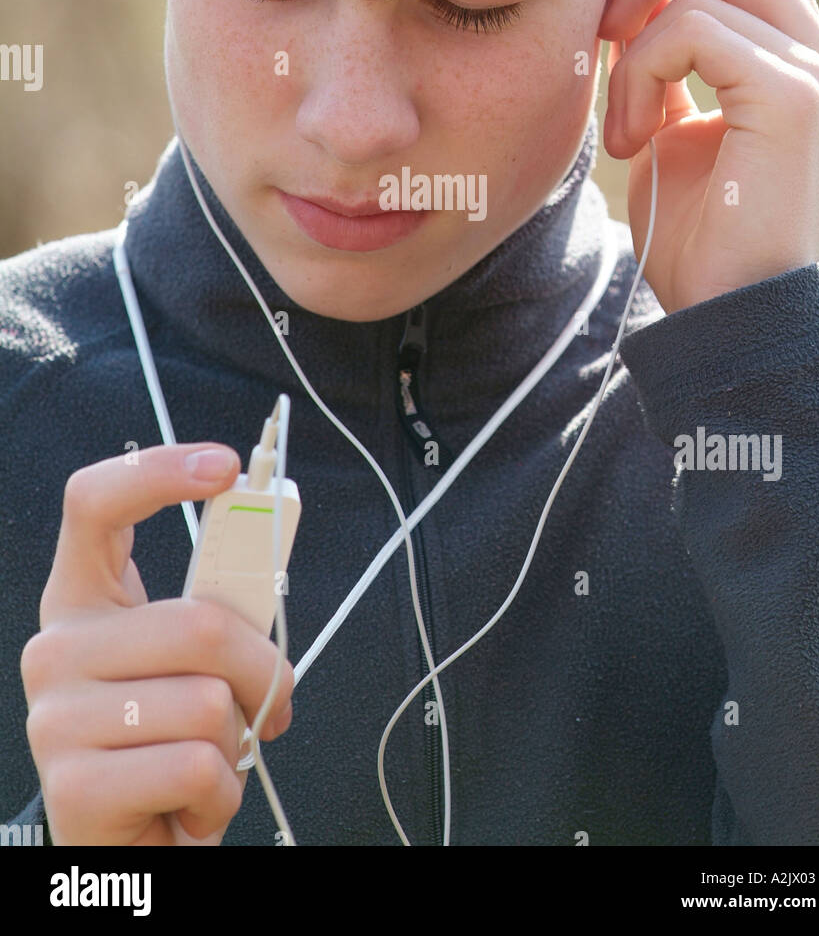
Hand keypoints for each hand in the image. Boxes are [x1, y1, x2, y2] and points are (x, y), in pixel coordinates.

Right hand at [20, 445, 294, 845]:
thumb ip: (219, 610)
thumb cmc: (173, 741)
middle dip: (265, 671)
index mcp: (83, 600)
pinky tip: (186, 803)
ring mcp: (54, 717)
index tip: (224, 466)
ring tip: (204, 762)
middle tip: (268, 704)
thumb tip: (267, 545)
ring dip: (237, 744)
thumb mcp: (193, 664)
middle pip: (199, 623)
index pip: (95, 504)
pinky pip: (195, 765)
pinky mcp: (72, 786)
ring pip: (208, 701)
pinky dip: (219, 794)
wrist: (135, 849)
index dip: (157, 472)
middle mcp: (55, 648)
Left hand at [598, 0, 818, 313]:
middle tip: (605, 40)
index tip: (615, 15)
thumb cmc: (699, 236)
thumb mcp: (671, 124)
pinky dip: (642, 73)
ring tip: (625, 126)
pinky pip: (694, 27)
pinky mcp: (792, 94)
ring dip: (636, 44)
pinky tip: (634, 141)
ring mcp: (815, 70)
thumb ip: (663, 53)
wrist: (729, 317)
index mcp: (797, 59)